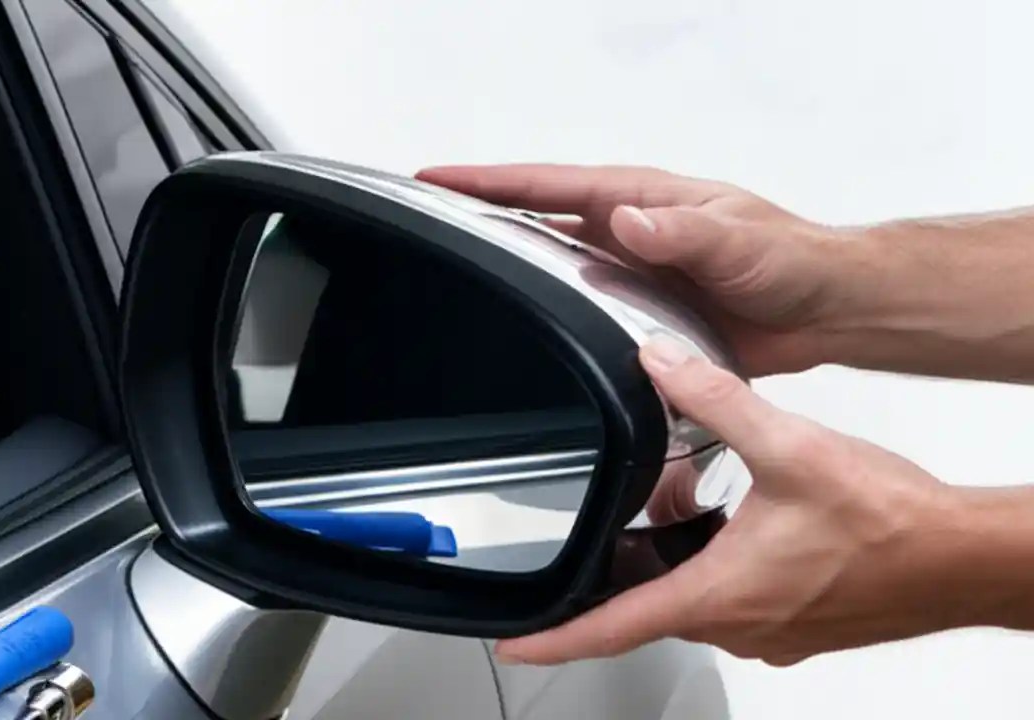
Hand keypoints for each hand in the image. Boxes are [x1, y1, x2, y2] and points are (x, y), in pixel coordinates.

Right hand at [416, 165, 850, 376]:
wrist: (826, 309)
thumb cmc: (793, 260)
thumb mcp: (736, 240)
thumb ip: (681, 233)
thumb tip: (627, 223)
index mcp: (642, 200)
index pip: (550, 186)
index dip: (492, 183)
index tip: (440, 177)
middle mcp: (629, 231)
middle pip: (538, 219)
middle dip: (484, 214)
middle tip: (432, 217)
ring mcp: (632, 271)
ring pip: (555, 266)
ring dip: (513, 267)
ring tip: (462, 275)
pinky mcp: (643, 311)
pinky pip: (585, 312)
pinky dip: (555, 317)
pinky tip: (531, 331)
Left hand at [493, 339, 978, 666]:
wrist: (962, 556)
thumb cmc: (891, 523)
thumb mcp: (787, 445)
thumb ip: (713, 398)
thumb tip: (660, 362)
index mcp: (720, 595)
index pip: (611, 629)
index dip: (554, 639)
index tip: (514, 644)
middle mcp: (738, 626)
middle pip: (647, 604)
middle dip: (624, 558)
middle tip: (619, 515)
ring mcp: (769, 631)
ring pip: (692, 595)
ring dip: (675, 551)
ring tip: (682, 495)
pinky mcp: (796, 624)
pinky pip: (732, 596)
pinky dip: (715, 558)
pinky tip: (733, 513)